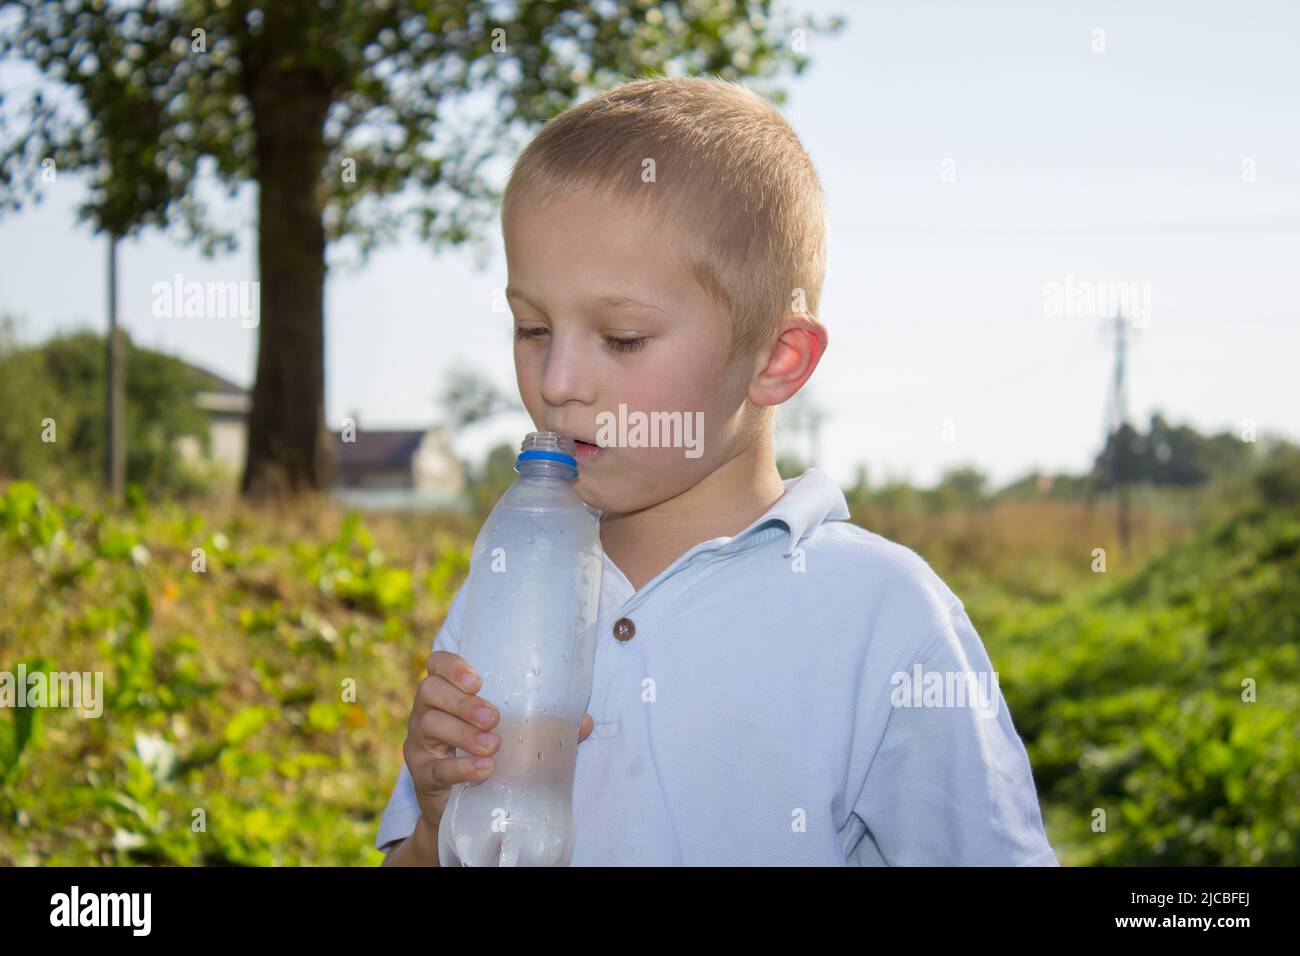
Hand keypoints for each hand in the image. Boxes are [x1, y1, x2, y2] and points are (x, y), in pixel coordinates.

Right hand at [403, 650, 594, 827]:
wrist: (463, 806)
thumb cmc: (489, 754)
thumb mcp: (514, 736)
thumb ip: (545, 726)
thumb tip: (585, 721)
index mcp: (447, 693)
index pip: (436, 665)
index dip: (451, 666)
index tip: (477, 680)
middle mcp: (426, 712)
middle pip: (430, 692)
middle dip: (462, 702)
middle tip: (494, 717)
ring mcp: (419, 743)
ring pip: (430, 725)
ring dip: (463, 734)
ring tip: (493, 745)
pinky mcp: (422, 775)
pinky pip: (435, 768)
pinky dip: (461, 767)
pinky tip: (484, 769)